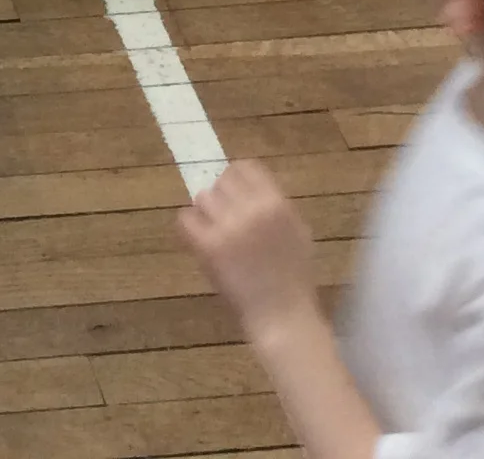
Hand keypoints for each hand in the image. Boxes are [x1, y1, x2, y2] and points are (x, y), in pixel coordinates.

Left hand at [179, 161, 317, 334]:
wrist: (282, 316)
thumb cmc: (294, 277)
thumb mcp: (297, 232)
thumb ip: (276, 205)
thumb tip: (250, 184)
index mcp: (276, 204)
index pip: (245, 167)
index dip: (236, 178)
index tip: (234, 192)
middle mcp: (252, 210)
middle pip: (221, 181)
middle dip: (222, 197)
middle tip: (225, 217)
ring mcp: (228, 227)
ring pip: (202, 198)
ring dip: (206, 213)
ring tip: (214, 231)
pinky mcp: (209, 246)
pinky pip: (185, 219)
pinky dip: (190, 228)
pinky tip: (199, 240)